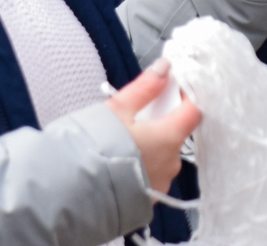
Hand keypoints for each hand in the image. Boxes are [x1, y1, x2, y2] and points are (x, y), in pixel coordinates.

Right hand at [108, 59, 200, 189]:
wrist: (71, 193)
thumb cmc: (96, 148)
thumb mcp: (118, 110)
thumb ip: (146, 87)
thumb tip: (165, 66)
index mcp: (170, 137)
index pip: (194, 111)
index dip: (186, 96)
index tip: (170, 88)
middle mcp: (172, 163)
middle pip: (177, 133)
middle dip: (162, 121)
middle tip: (137, 115)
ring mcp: (161, 183)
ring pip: (164, 155)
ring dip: (153, 144)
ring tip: (125, 140)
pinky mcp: (148, 199)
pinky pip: (153, 174)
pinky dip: (144, 164)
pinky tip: (123, 161)